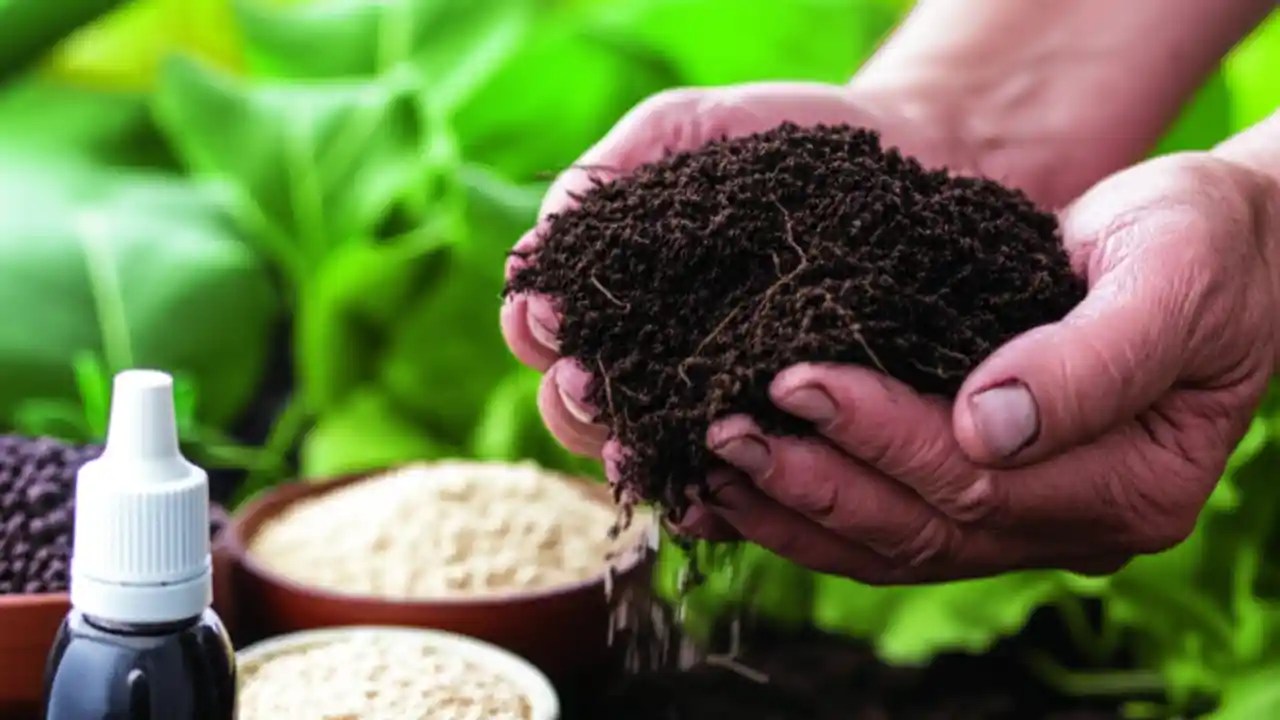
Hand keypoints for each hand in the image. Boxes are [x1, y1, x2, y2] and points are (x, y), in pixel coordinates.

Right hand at [501, 81, 1012, 538]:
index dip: (537, 328)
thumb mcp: (689, 130)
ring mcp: (712, 406)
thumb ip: (615, 168)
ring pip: (646, 455)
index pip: (546, 332)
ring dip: (630, 455)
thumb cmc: (780, 143)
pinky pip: (731, 492)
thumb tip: (539, 243)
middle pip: (578, 409)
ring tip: (635, 447)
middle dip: (573, 400)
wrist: (900, 162)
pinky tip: (703, 499)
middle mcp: (651, 361)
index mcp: (615, 297)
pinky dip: (709, 503)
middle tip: (587, 383)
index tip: (550, 315)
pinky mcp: (779, 441)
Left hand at [700, 153, 1279, 581]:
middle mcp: (1070, 524)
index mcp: (1127, 485)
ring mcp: (1021, 522)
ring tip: (706, 465)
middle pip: (920, 528)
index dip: (883, 434)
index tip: (797, 379)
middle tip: (724, 429)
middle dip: (815, 479)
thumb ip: (1098, 357)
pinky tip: (734, 487)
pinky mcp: (975, 496)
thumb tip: (988, 426)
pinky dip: (803, 510)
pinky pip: (880, 524)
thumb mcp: (1172, 277)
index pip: (980, 481)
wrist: (1210, 246)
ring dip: (792, 508)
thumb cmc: (1199, 247)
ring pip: (888, 544)